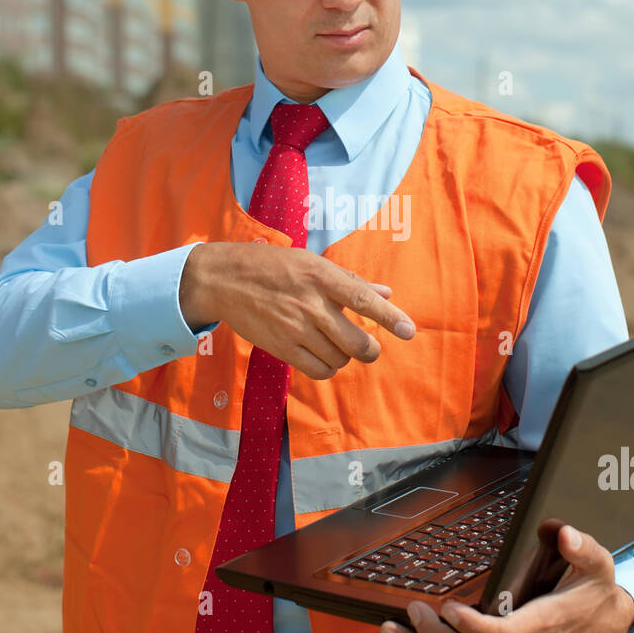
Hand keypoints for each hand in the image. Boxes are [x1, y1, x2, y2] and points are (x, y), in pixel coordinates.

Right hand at [179, 241, 416, 379]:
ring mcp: (296, 329)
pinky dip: (328, 368)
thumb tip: (386, 293)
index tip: (408, 331)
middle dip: (369, 350)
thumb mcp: (312, 262)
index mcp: (322, 277)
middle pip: (356, 343)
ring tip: (335, 344)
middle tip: (368, 347)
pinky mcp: (282, 349)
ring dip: (345, 357)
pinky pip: (319, 370)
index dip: (389, 317)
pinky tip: (323, 356)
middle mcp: (312, 305)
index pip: (364, 300)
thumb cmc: (273, 267)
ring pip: (340, 359)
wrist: (225, 280)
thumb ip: (351, 281)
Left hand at [379, 524, 633, 632]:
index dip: (475, 626)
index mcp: (542, 622)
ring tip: (390, 627)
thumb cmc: (595, 594)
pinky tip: (405, 632)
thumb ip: (585, 550)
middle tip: (414, 609)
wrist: (603, 631)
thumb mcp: (600, 567)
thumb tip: (565, 534)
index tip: (449, 607)